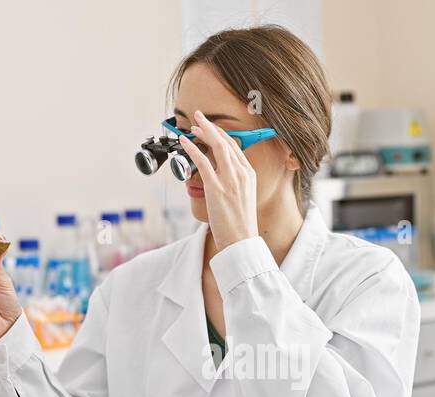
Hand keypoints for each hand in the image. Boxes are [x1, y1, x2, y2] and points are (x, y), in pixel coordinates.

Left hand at [176, 110, 258, 251]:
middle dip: (211, 127)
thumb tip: (220, 178)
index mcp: (249, 175)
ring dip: (203, 132)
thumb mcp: (243, 198)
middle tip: (199, 118)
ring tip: (192, 125)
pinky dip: (193, 149)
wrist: (241, 241)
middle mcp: (241, 173)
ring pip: (216, 147)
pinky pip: (203, 162)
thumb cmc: (240, 224)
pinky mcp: (216, 187)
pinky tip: (185, 142)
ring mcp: (230, 180)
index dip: (221, 134)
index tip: (211, 128)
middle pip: (226, 142)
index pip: (235, 147)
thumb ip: (234, 184)